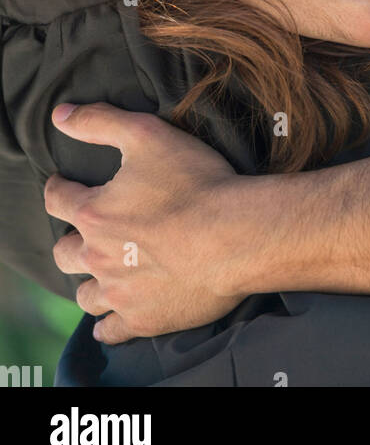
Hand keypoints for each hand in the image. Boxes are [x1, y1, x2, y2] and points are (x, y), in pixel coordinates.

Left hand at [46, 103, 261, 343]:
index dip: (59, 188)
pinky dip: (107, 324)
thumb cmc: (195, 182)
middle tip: (86, 232)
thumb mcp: (147, 134)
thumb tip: (59, 114)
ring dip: (88, 282)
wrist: (236, 236)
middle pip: (65, 252)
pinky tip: (110, 319)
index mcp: (95, 213)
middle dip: (71, 239)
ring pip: (85, 295)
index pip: (58, 199)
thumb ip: (100, 121)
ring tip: (100, 273)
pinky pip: (111, 330)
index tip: (64, 186)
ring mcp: (120, 292)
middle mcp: (98, 256)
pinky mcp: (143, 318)